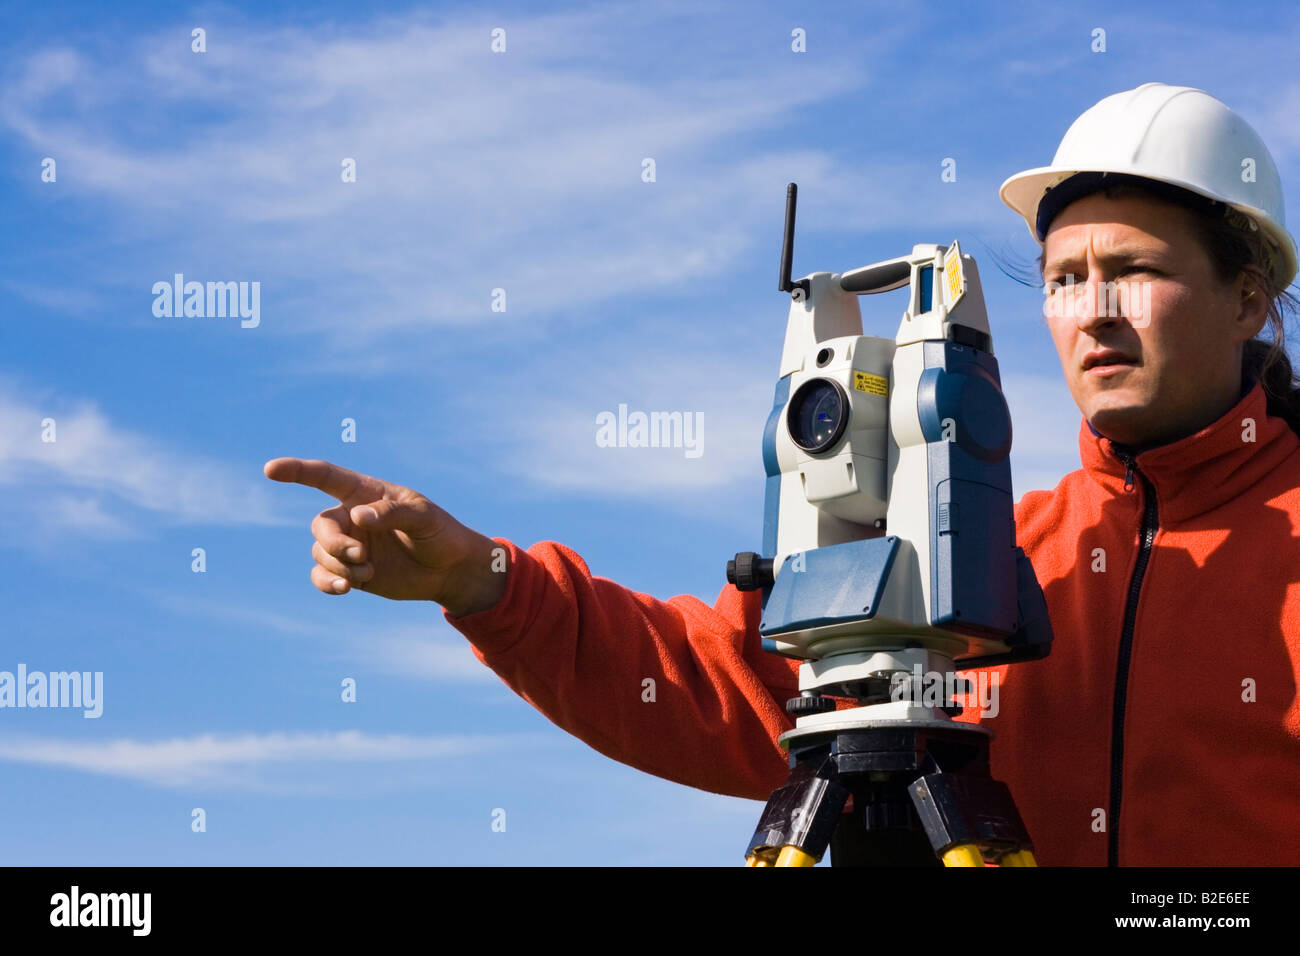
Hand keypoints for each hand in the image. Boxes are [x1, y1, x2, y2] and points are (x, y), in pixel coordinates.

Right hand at [263, 458, 506, 614]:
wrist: (450, 570)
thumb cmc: (441, 534)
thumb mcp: (424, 518)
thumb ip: (392, 513)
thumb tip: (358, 516)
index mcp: (367, 493)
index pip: (326, 477)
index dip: (297, 471)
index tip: (271, 469)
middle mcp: (352, 516)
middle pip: (321, 525)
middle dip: (333, 543)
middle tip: (360, 556)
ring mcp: (349, 544)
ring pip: (321, 553)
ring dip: (339, 566)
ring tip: (368, 573)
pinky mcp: (350, 571)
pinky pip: (322, 575)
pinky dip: (327, 582)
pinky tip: (346, 588)